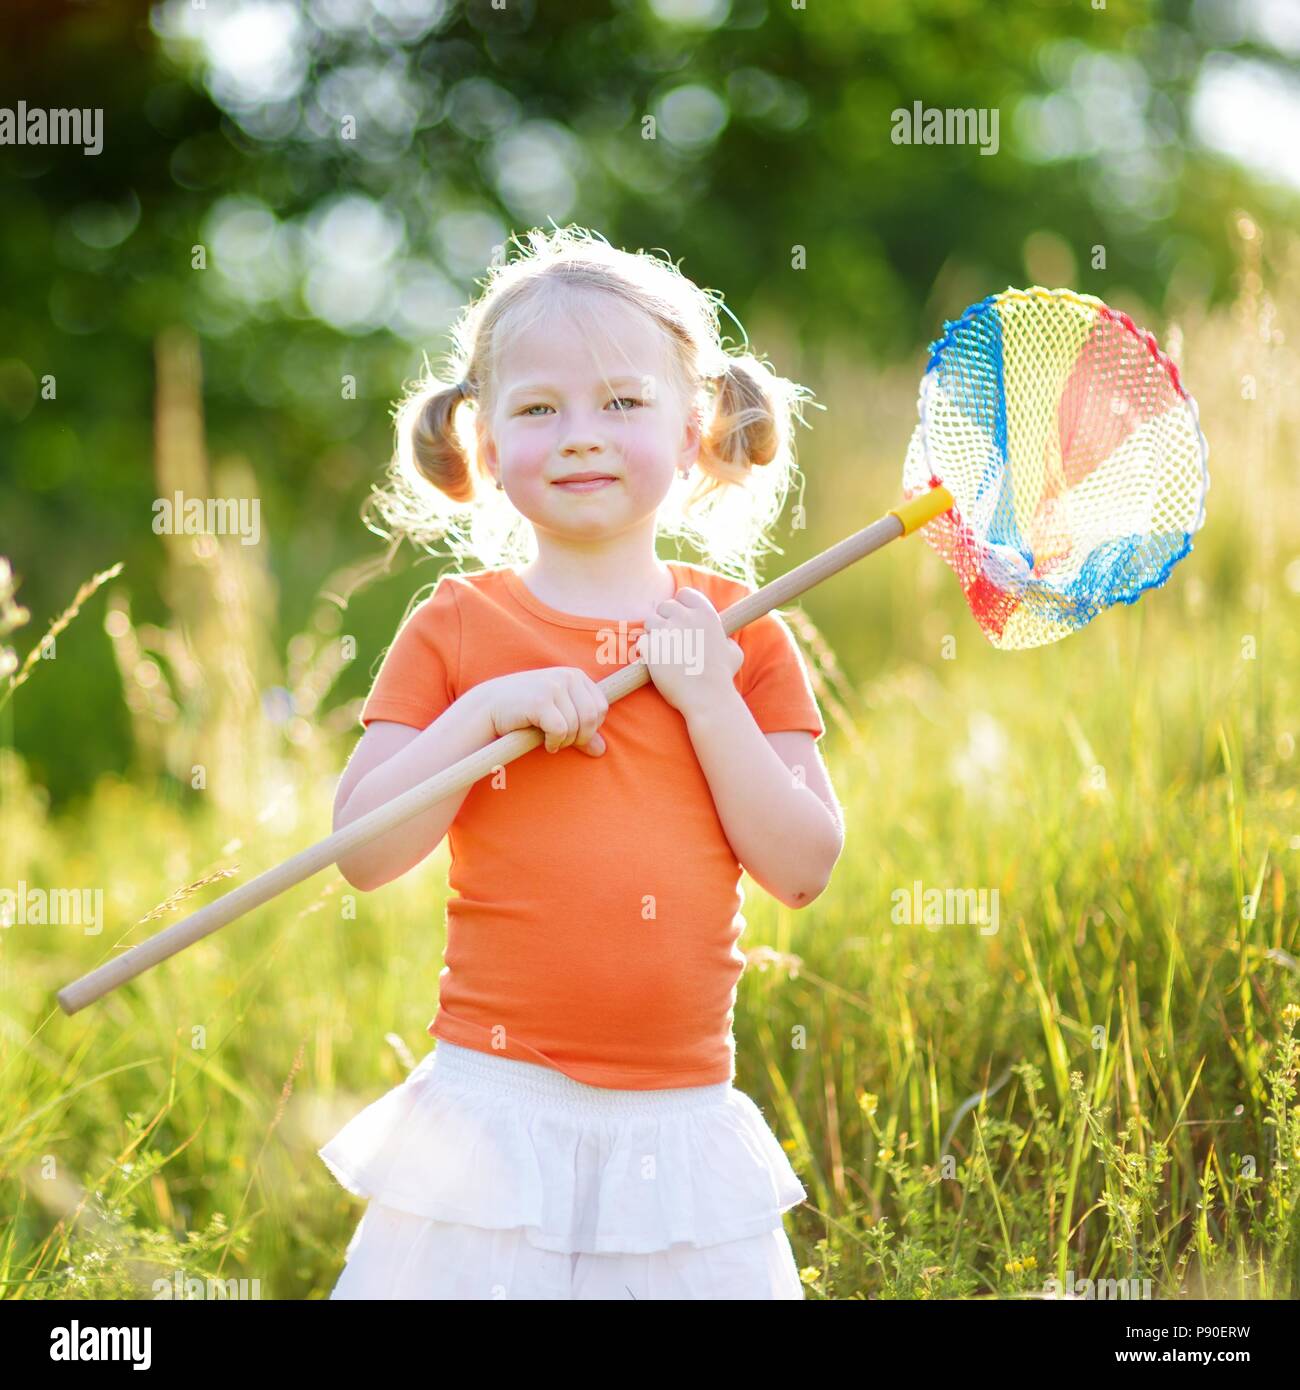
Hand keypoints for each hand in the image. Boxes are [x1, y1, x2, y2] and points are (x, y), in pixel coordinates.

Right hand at [475, 667, 607, 754]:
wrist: (488, 708)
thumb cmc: (525, 711)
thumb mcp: (557, 715)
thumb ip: (580, 729)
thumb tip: (601, 750)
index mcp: (575, 675)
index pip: (602, 706)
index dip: (592, 727)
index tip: (573, 733)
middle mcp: (567, 676)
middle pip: (593, 717)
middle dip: (580, 737)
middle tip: (562, 742)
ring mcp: (553, 686)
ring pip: (576, 726)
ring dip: (565, 742)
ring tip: (550, 741)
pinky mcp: (540, 701)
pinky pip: (560, 731)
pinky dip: (554, 743)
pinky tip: (544, 743)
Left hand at [633, 587, 742, 718]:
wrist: (707, 698)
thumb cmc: (721, 678)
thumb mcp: (733, 653)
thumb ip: (727, 640)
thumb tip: (724, 639)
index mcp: (705, 613)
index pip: (684, 594)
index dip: (681, 606)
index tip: (681, 620)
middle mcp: (685, 617)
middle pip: (664, 606)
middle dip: (665, 621)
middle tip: (671, 640)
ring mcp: (666, 630)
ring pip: (650, 621)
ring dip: (654, 634)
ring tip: (664, 652)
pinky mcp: (651, 646)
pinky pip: (642, 641)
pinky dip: (646, 651)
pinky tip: (655, 663)